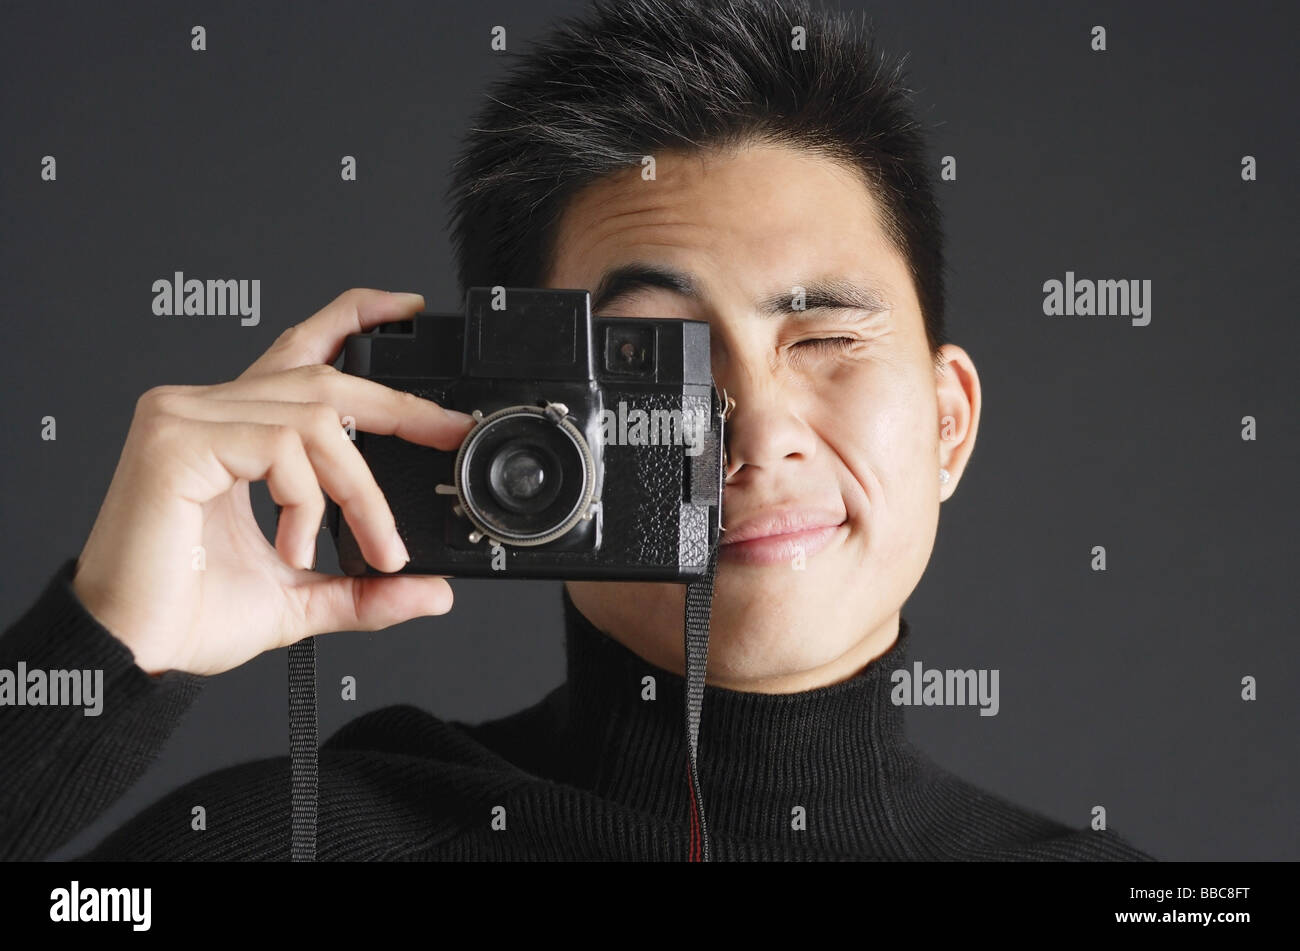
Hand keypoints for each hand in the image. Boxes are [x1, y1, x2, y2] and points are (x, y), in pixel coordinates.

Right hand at [71, 288, 474, 676]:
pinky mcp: (176, 441)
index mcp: (233, 429)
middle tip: (449, 434)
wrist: (129, 652)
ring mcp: (185, 418)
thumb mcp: (301, 596)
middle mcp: (205, 410)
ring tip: (373, 547)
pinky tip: (294, 547)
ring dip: (362, 490)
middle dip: (400, 406)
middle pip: (324, 378)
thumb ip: (364, 588)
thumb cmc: (188, 614)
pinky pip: (281, 446)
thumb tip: (433, 590)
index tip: (409, 309)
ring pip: (317, 419)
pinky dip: (309, 501)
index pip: (300, 351)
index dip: (355, 319)